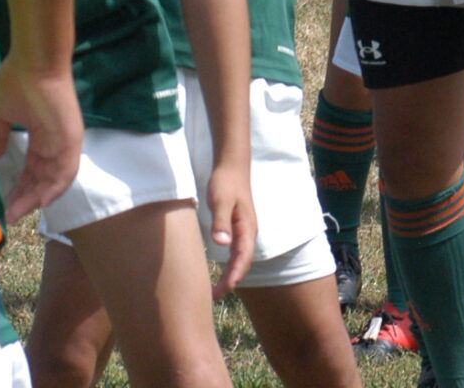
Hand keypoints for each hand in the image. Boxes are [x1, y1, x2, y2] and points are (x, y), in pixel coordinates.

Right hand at [0, 57, 82, 223]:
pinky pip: (66, 170)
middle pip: (45, 178)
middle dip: (27, 198)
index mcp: (44, 135)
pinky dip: (54, 188)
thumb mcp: (2, 115)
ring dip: (38, 198)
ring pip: (56, 179)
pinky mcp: (71, 137)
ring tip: (19, 212)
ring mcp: (67, 140)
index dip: (21, 187)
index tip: (7, 203)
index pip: (34, 169)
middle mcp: (58, 141)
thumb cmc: (18, 81)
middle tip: (10, 214)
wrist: (35, 61)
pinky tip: (40, 202)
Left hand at [205, 163, 256, 296]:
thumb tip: (222, 244)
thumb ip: (221, 222)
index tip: (225, 289)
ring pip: (239, 259)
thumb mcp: (220, 201)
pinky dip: (229, 265)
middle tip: (214, 296)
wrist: (231, 166)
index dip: (235, 274)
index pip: (243, 257)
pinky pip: (235, 252)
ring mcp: (243, 231)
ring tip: (216, 290)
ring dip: (230, 275)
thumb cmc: (226, 182)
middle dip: (231, 280)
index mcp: (247, 227)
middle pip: (242, 262)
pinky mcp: (236, 228)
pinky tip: (219, 271)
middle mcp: (248, 232)